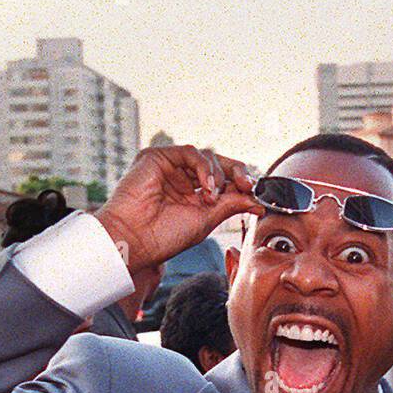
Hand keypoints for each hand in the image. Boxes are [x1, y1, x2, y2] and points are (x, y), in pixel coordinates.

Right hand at [96, 144, 260, 275]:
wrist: (135, 239)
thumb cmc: (163, 237)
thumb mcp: (206, 221)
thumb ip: (230, 205)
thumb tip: (257, 201)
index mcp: (193, 196)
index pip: (223, 182)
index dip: (241, 184)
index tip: (257, 195)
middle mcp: (183, 179)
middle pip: (219, 165)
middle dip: (237, 174)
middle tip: (247, 186)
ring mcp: (171, 167)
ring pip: (207, 157)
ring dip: (217, 176)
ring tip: (211, 198)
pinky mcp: (158, 157)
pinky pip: (190, 153)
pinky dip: (203, 167)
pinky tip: (205, 187)